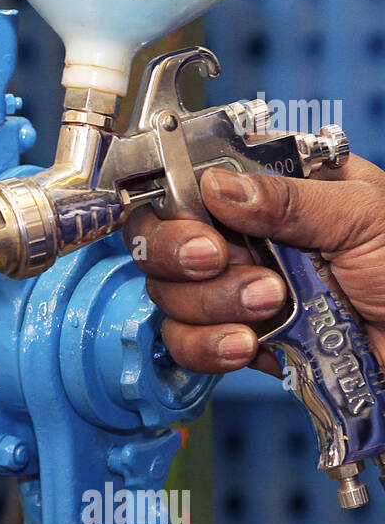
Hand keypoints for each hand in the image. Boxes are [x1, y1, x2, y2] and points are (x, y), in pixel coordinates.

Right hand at [124, 159, 384, 374]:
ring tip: (272, 307)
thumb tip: (218, 183)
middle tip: (215, 261)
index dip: (176, 200)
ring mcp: (236, 288)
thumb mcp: (364, 216)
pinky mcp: (238, 338)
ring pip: (170, 292)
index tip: (199, 225)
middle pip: (159, 235)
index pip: (190, 178)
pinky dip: (209, 346)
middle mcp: (245, 234)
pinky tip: (248, 345)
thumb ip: (289, 199)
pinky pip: (188, 342)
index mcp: (274, 187)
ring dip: (210, 304)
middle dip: (179, 253)